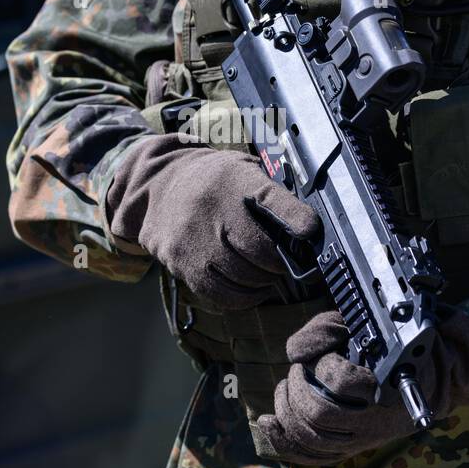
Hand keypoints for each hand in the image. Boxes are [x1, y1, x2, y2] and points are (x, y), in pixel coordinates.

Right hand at [105, 134, 320, 310]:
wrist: (158, 186)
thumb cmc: (214, 181)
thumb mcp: (242, 170)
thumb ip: (272, 195)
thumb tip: (306, 228)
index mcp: (233, 180)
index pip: (270, 199)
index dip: (295, 219)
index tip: (310, 232)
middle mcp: (212, 209)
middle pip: (260, 250)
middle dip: (282, 262)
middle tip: (288, 262)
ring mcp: (193, 239)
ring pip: (243, 277)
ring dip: (264, 282)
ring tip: (268, 275)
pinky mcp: (181, 263)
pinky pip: (221, 294)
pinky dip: (244, 297)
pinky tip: (251, 288)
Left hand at [255, 307, 468, 464]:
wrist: (429, 375)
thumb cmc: (390, 343)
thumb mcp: (361, 324)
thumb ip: (326, 329)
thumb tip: (294, 351)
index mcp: (384, 381)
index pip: (340, 380)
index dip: (320, 364)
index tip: (315, 354)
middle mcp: (376, 416)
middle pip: (319, 413)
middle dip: (297, 389)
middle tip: (298, 372)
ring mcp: (365, 437)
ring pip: (314, 439)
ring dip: (288, 412)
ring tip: (285, 391)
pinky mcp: (354, 447)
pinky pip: (314, 456)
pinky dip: (284, 443)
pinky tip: (267, 425)